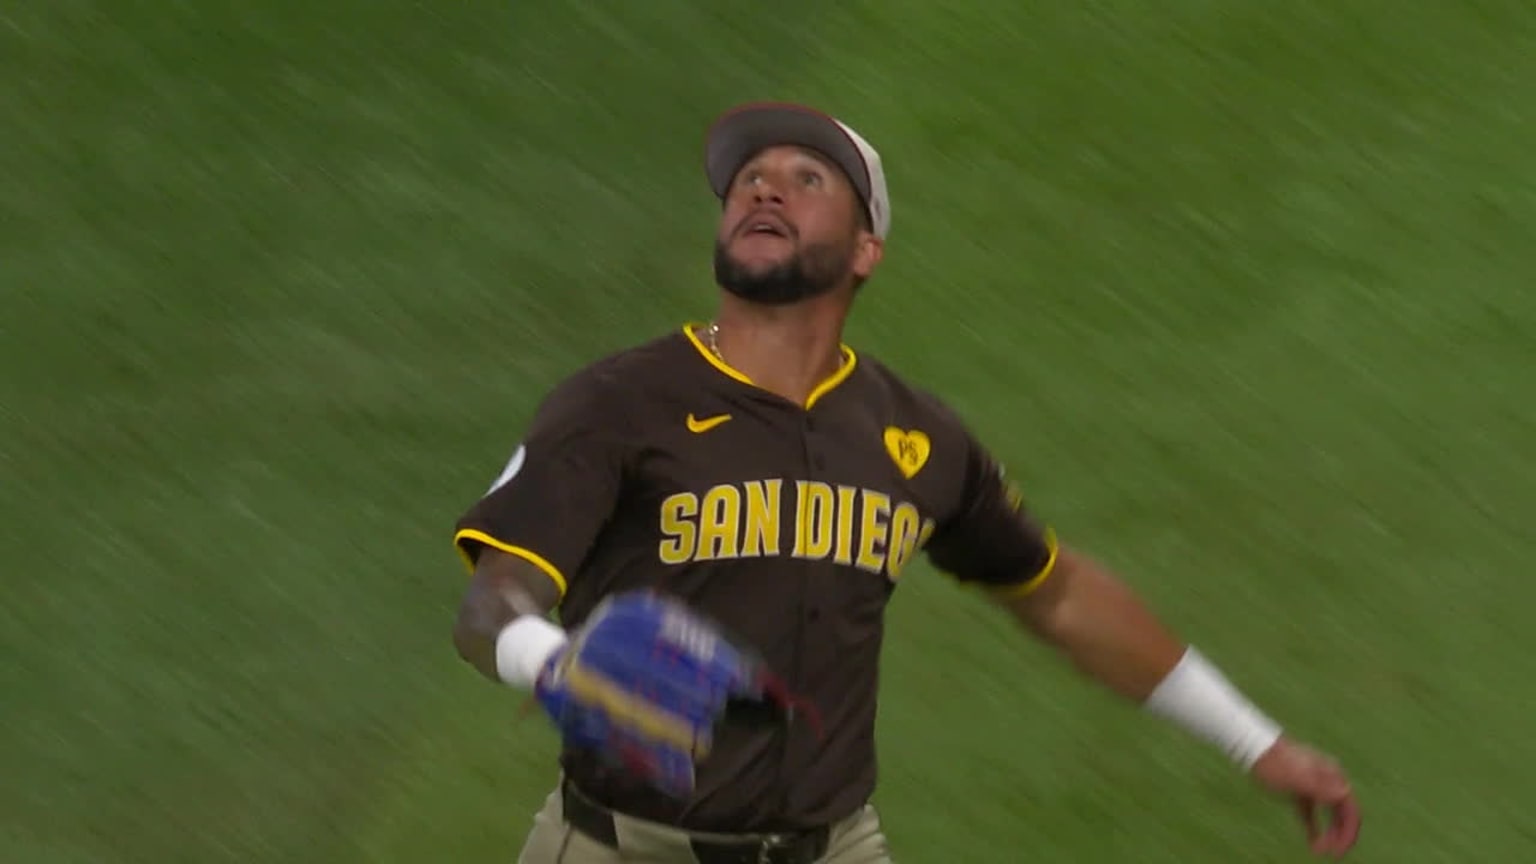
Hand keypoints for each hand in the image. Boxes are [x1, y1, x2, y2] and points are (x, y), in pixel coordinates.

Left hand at [1250, 737, 1360, 856]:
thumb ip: (1321, 785)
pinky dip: (1314, 828)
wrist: (1254, 749)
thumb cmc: (1276, 762)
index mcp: (1333, 776)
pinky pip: (1312, 813)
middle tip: (1332, 854)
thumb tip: (1345, 792)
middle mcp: (1329, 782)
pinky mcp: (1301, 791)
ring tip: (1321, 851)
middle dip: (1340, 836)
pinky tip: (1312, 843)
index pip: (1351, 809)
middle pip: (1343, 814)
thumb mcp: (1298, 777)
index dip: (1349, 832)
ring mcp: (1315, 786)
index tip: (1339, 851)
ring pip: (1330, 816)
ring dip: (1329, 834)